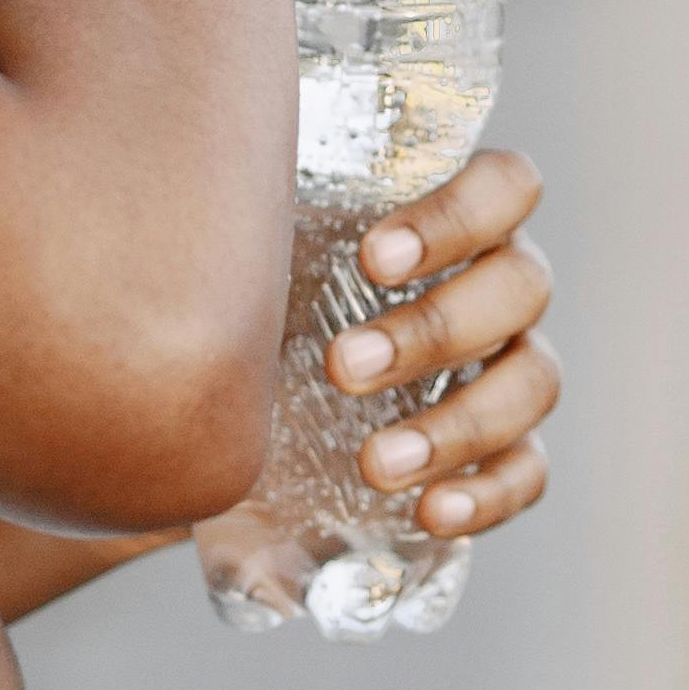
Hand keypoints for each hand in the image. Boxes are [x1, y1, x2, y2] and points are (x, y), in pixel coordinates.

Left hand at [184, 147, 560, 625]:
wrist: (236, 405)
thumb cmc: (252, 300)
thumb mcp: (241, 256)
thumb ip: (230, 211)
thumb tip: (155, 177)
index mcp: (450, 219)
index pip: (507, 186)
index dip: (458, 216)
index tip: (370, 258)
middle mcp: (494, 285)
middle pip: (523, 287)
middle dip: (432, 330)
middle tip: (340, 368)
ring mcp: (507, 368)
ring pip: (533, 382)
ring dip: (458, 424)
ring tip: (373, 464)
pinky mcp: (500, 451)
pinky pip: (529, 471)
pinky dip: (489, 493)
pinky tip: (431, 512)